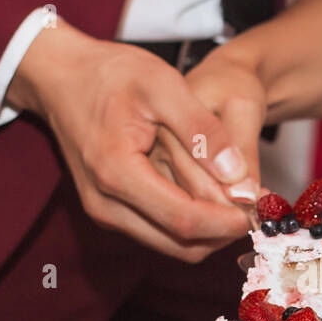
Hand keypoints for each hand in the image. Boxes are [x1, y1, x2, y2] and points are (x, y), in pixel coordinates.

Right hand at [6, 20, 251, 261]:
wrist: (60, 76)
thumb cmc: (110, 74)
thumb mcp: (162, 84)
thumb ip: (202, 131)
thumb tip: (239, 176)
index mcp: (117, 174)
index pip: (185, 221)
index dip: (229, 221)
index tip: (261, 206)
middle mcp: (107, 206)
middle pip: (182, 245)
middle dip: (225, 231)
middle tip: (259, 204)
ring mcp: (106, 213)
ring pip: (174, 246)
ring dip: (212, 230)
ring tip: (243, 197)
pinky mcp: (112, 212)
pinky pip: (161, 232)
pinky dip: (193, 222)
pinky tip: (214, 195)